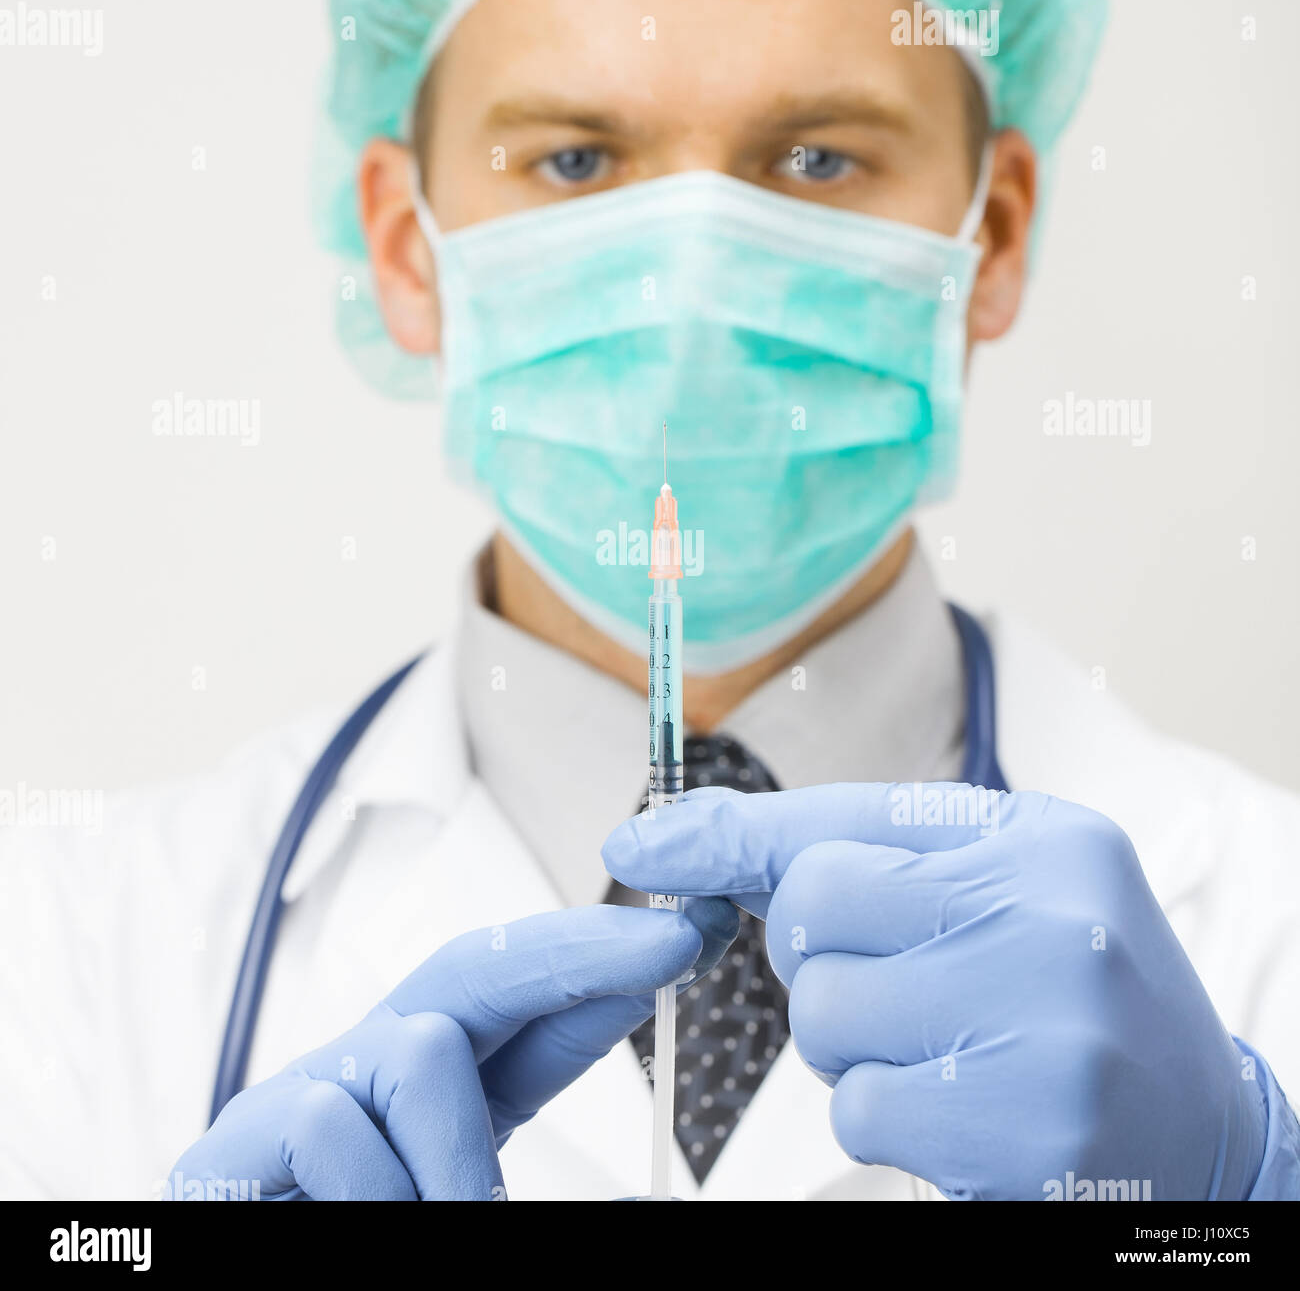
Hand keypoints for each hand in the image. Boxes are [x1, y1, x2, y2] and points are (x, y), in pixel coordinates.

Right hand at [171, 898, 736, 1199]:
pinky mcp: (235, 1140)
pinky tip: (364, 1217)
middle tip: (675, 942)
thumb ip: (544, 1184)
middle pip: (474, 969)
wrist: (237, 1281)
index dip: (609, 969)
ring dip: (457, 1157)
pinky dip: (376, 1189)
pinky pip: (330, 1119)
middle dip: (582, 947)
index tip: (693, 935)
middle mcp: (372, 1076)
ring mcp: (304, 1098)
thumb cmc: (367, 1246)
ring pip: (420, 1047)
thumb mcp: (472, 1208)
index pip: (528, 1014)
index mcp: (439, 1101)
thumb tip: (641, 1169)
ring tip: (449, 1218)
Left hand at [604, 783, 1275, 1199]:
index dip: (731, 838)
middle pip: (813, 914)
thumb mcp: (993, 879)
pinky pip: (862, 1110)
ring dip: (851, 1040)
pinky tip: (958, 1100)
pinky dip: (886, 1110)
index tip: (641, 844)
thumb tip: (668, 840)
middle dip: (812, 953)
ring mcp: (1046, 1030)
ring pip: (825, 1018)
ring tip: (938, 1039)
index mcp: (1038, 839)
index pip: (841, 821)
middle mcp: (1049, 919)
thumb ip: (850, 848)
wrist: (1200, 1121)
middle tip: (884, 973)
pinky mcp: (1029, 1134)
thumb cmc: (1066, 981)